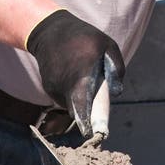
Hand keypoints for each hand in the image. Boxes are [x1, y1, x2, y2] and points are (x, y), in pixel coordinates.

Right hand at [26, 9, 123, 136]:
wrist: (49, 30)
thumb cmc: (83, 37)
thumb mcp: (106, 44)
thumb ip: (116, 67)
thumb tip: (117, 92)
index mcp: (82, 76)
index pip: (83, 106)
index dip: (88, 122)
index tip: (94, 133)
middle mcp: (65, 85)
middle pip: (79, 109)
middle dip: (89, 112)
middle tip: (96, 104)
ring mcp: (54, 87)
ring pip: (71, 104)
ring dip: (80, 99)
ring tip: (84, 79)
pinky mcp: (48, 87)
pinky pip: (64, 97)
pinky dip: (71, 93)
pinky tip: (73, 76)